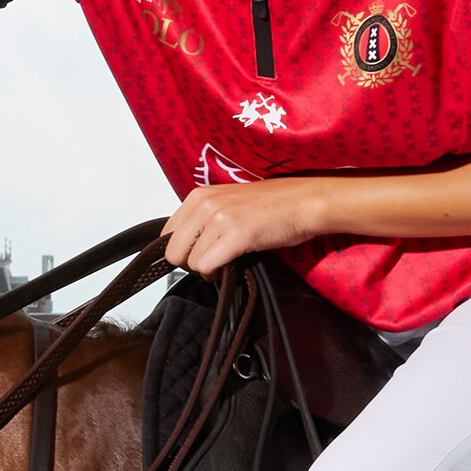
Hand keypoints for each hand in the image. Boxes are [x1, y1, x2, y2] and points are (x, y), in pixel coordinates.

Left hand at [161, 175, 330, 277]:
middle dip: (191, 264)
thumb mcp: (226, 205)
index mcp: (199, 196)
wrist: (304, 202)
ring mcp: (219, 218)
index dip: (182, 250)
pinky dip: (218, 274)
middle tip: (214, 260)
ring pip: (191, 263)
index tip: (200, 252)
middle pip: (173, 253)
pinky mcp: (236, 234)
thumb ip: (201, 221)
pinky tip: (234, 263)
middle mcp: (205, 204)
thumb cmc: (271, 206)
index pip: (166, 236)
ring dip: (208, 269)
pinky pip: (207, 267)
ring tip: (229, 258)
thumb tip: (183, 248)